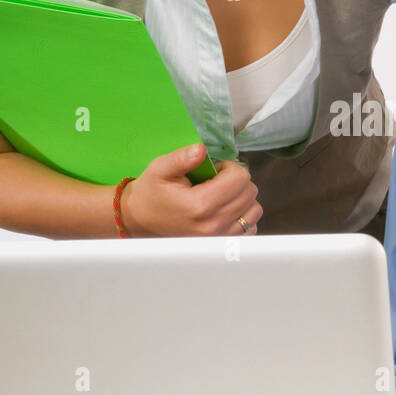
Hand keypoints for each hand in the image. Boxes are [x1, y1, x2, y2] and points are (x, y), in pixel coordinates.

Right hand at [119, 141, 262, 237]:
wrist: (141, 221)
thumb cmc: (151, 194)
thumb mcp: (160, 169)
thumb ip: (182, 158)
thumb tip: (202, 149)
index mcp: (200, 205)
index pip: (240, 178)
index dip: (230, 167)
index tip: (215, 170)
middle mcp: (214, 225)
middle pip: (250, 192)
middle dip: (237, 180)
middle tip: (217, 181)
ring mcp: (221, 238)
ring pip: (254, 210)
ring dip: (243, 198)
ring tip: (222, 195)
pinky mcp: (224, 245)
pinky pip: (251, 228)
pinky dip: (244, 216)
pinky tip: (226, 210)